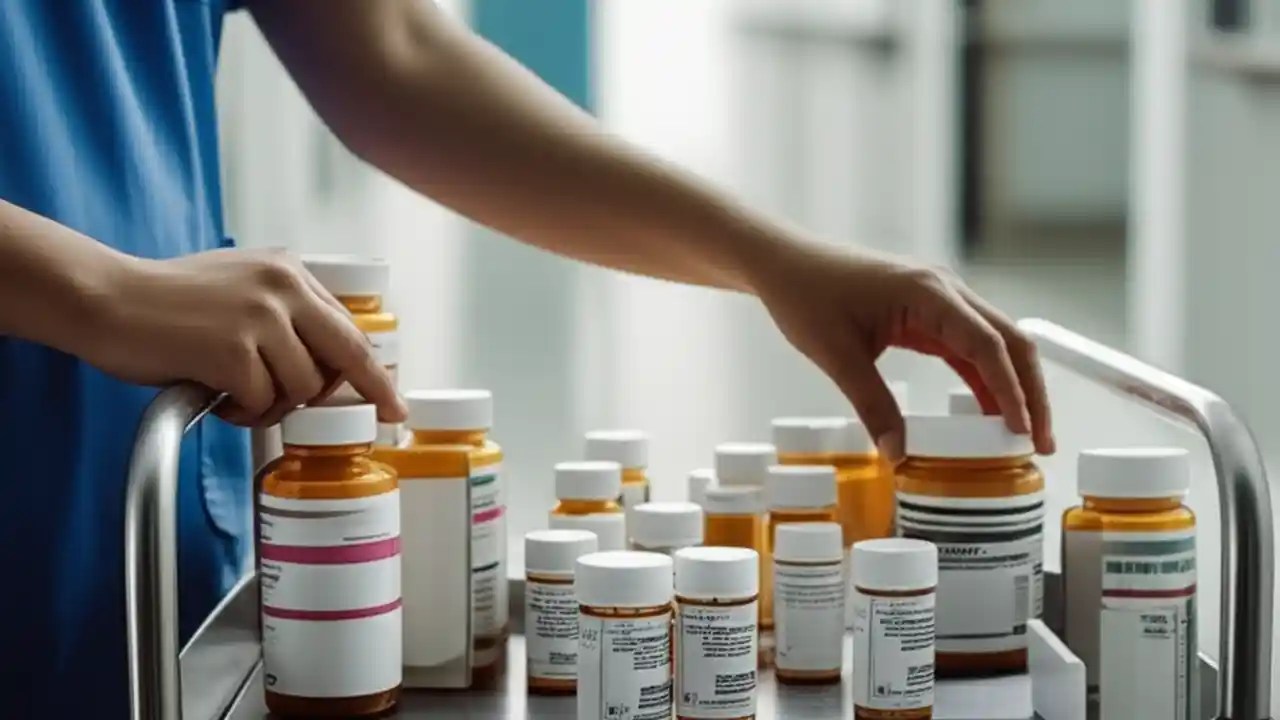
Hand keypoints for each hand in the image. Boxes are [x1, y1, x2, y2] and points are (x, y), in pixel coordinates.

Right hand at [87, 248, 406, 426]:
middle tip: (379, 416)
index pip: (349, 327)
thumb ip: (284, 316)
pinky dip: (243, 412)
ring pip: (303, 387)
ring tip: (238, 394)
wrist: (105, 298)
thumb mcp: (239, 289)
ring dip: (274, 406)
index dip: (372, 371)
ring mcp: (260, 317)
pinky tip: (218, 397)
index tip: (391, 398)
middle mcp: (282, 288)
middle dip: (365, 393)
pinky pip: (264, 401)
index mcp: (287, 271)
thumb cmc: (164, 304)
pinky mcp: (233, 349)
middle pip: (348, 355)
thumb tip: (326, 365)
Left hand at [748, 241, 1052, 460]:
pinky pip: (968, 347)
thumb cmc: (806, 296)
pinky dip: (984, 379)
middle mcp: (945, 290)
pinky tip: (990, 415)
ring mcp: (940, 299)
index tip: (1022, 431)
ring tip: (1024, 437)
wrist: (785, 263)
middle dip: (1031, 393)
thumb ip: (871, 404)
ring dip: (1013, 387)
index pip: (987, 344)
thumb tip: (899, 454)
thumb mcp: (837, 355)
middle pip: (1009, 342)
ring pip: (995, 345)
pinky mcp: (928, 312)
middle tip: (1041, 443)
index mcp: (928, 292)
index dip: (1010, 390)